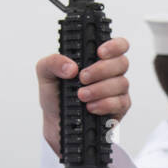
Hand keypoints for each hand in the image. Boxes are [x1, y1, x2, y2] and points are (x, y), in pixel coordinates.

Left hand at [38, 36, 131, 155]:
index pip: (118, 45)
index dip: (114, 46)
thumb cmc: (55, 95)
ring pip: (121, 83)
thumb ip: (53, 62)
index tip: (100, 53)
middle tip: (83, 78)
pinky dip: (105, 104)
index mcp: (96, 58)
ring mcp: (117, 89)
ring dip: (100, 89)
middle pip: (121, 62)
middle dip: (101, 70)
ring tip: (82, 96)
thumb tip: (71, 67)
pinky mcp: (119, 107)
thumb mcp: (45, 73)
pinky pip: (120, 102)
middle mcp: (110, 71)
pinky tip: (91, 107)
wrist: (56, 122)